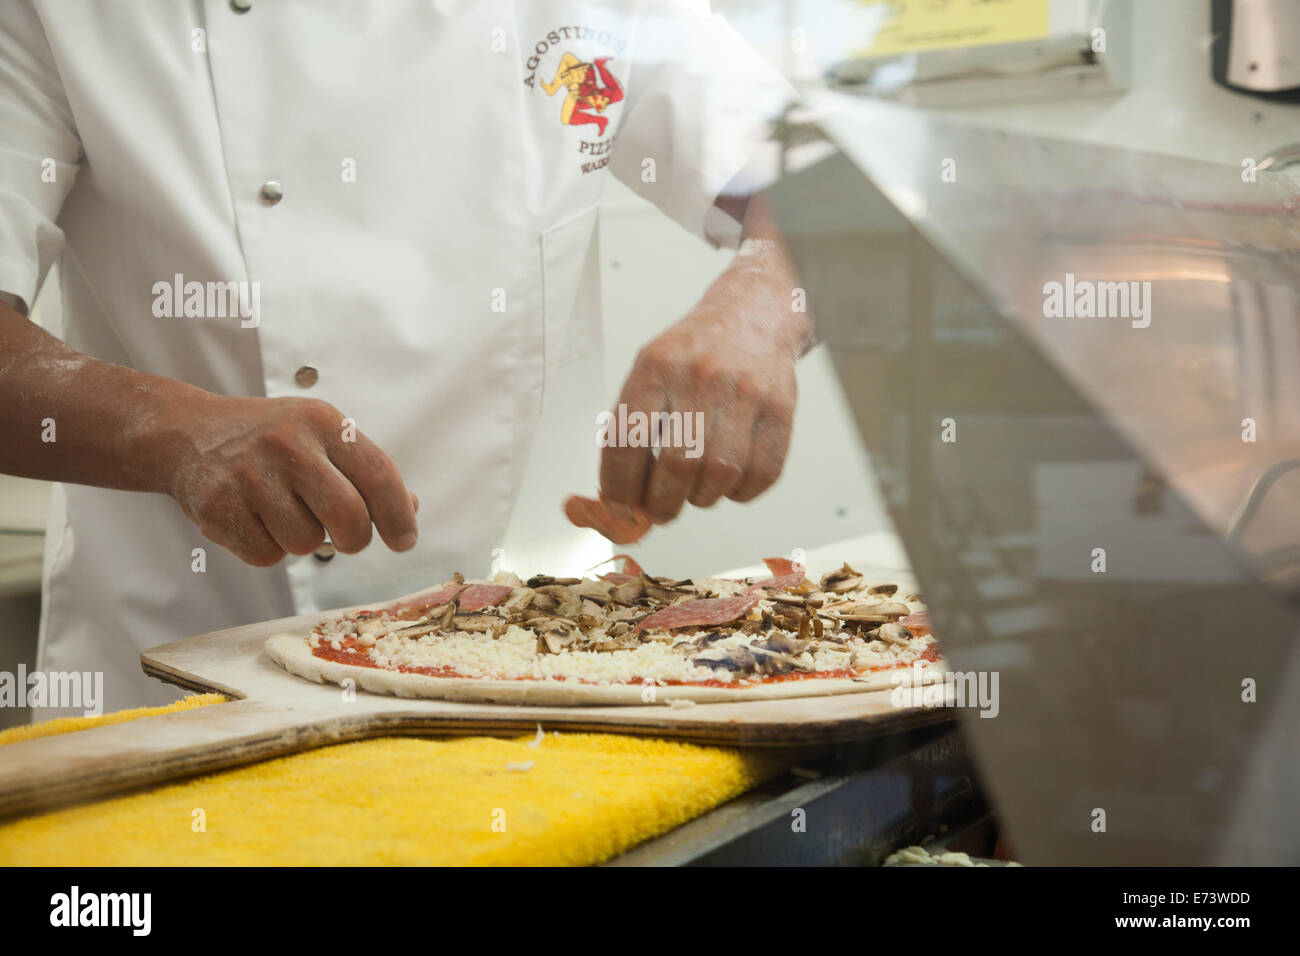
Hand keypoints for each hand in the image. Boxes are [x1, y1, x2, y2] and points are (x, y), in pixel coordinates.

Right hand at [158, 394, 419, 565]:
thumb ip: (365, 470)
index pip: (379, 476)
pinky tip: (254, 518)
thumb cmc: (271, 440)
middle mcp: (287, 445)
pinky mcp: (219, 508)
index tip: (405, 541)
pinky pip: (268, 556)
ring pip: (307, 543)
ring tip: (282, 510)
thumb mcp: (320, 434)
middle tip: (347, 537)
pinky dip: (269, 547)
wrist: (188, 433)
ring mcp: (249, 477)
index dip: (399, 517)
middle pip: (349, 518)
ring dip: (304, 539)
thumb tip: (408, 510)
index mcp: (323, 422)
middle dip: (356, 539)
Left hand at [598, 291, 801, 524]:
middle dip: (662, 503)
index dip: (619, 484)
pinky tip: (729, 485)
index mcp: (657, 366)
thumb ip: (631, 424)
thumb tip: (618, 493)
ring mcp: (745, 392)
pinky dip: (741, 493)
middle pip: (677, 464)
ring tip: (695, 492)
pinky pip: (762, 472)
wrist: (753, 314)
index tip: (620, 505)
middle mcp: (701, 376)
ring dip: (702, 498)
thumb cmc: (695, 352)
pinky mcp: (780, 407)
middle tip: (659, 511)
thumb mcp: (651, 369)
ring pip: (720, 474)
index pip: (627, 439)